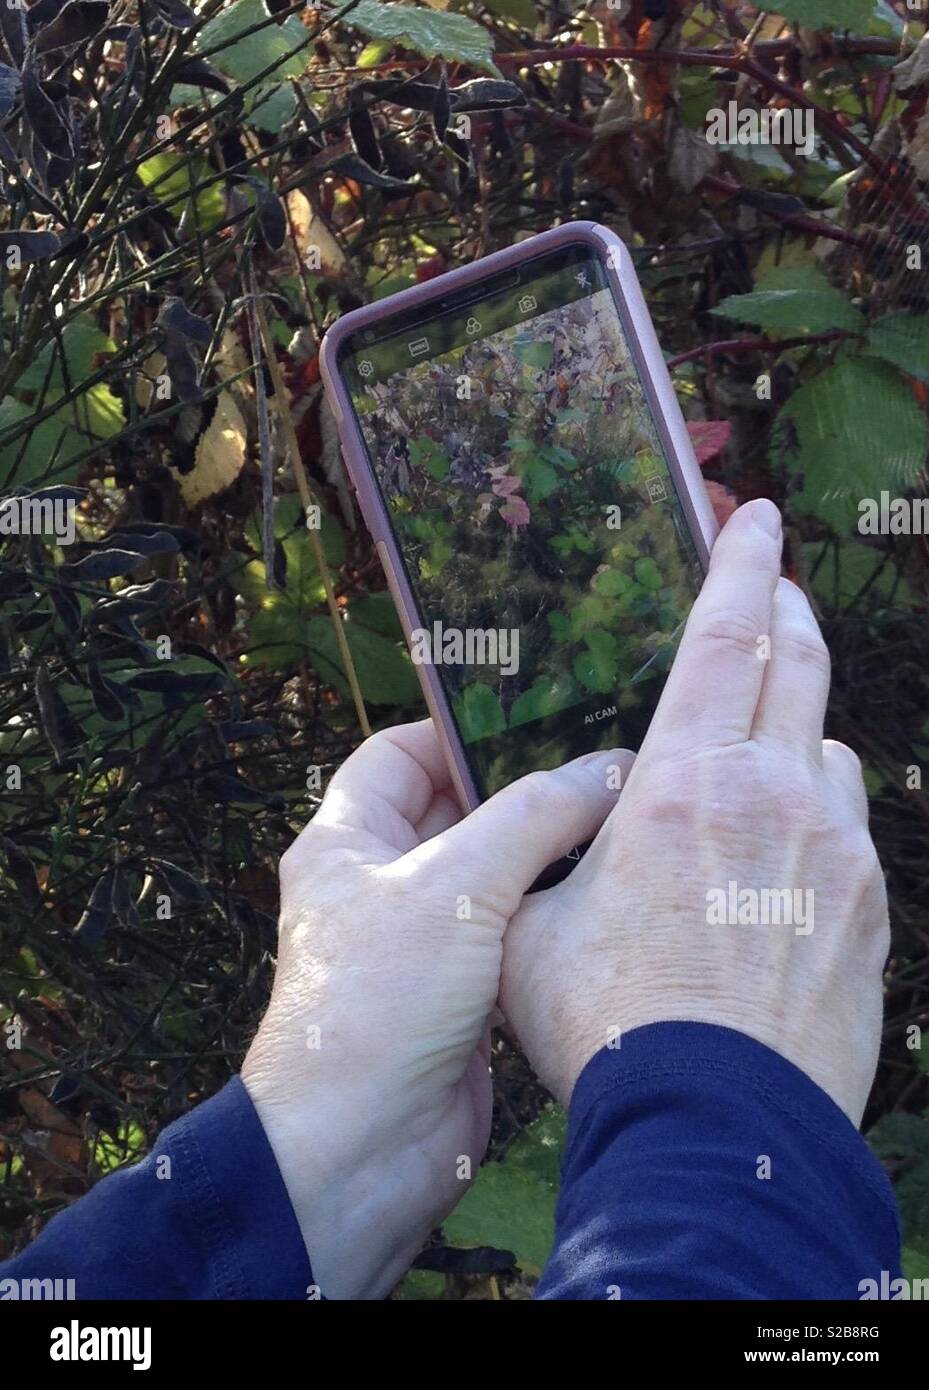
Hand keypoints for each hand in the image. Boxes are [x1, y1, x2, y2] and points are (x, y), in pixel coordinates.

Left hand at [241, 721, 624, 1297]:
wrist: (360, 1153)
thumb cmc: (378, 1005)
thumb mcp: (457, 888)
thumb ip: (534, 818)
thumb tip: (607, 770)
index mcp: (347, 843)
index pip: (398, 755)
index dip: (457, 732)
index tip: (533, 722)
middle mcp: (379, 885)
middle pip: (454, 811)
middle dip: (520, 791)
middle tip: (597, 769)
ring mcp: (421, 942)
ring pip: (490, 875)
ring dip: (543, 855)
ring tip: (617, 821)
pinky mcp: (461, 995)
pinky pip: (511, 933)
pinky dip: (550, 914)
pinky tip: (603, 895)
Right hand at [501, 499, 888, 1125]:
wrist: (718, 1125)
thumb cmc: (611, 1021)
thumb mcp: (530, 927)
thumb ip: (546, 859)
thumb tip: (557, 830)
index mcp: (686, 782)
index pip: (726, 636)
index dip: (742, 562)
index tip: (757, 514)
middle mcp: (775, 794)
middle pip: (799, 663)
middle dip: (786, 608)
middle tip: (775, 585)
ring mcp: (834, 851)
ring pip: (828, 748)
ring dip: (799, 728)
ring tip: (762, 755)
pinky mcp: (869, 908)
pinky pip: (847, 827)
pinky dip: (818, 812)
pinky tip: (785, 856)